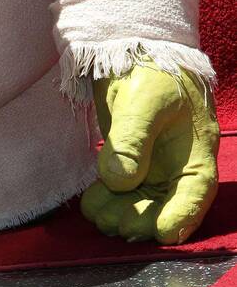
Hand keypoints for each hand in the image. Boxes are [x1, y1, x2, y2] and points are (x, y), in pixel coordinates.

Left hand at [80, 63, 218, 243]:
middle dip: (143, 220)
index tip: (163, 234)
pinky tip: (91, 204)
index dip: (183, 216)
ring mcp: (152, 168)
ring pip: (140, 205)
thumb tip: (119, 181)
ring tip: (99, 216)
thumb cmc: (148, 72)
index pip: (195, 192)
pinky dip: (106, 203)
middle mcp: (176, 165)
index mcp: (194, 149)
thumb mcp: (143, 101)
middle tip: (118, 225)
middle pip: (165, 206)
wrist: (127, 52)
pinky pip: (119, 195)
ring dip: (120, 215)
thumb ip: (131, 140)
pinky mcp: (128, 166)